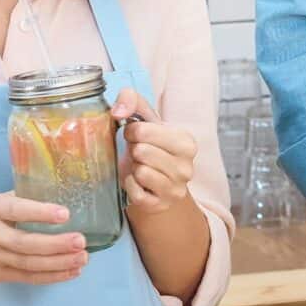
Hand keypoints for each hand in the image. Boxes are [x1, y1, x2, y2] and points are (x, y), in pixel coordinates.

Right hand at [0, 192, 88, 286]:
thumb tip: (58, 192)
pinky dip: (52, 276)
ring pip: (29, 264)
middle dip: (56, 244)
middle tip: (81, 240)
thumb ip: (21, 198)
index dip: (40, 212)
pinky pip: (28, 278)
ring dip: (59, 263)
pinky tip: (72, 271)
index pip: (16, 210)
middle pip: (25, 243)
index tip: (65, 213)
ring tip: (82, 257)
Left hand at [111, 88, 197, 217]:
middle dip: (134, 150)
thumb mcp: (145, 119)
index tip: (136, 135)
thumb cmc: (150, 144)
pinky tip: (137, 181)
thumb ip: (131, 100)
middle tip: (139, 152)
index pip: (144, 131)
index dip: (132, 131)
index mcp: (187, 142)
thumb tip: (117, 111)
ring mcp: (176, 189)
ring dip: (133, 168)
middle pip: (142, 152)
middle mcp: (187, 167)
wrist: (156, 179)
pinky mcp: (161, 205)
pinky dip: (130, 185)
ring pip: (140, 172)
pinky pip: (135, 193)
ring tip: (140, 166)